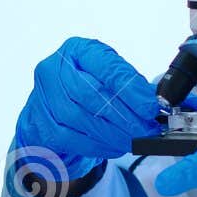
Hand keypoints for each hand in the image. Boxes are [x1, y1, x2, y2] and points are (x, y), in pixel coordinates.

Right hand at [12, 37, 161, 183]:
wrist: (52, 110)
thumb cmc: (85, 88)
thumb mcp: (107, 75)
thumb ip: (128, 83)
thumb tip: (154, 101)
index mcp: (76, 50)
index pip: (105, 67)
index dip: (130, 88)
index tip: (150, 106)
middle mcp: (54, 70)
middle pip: (91, 94)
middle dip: (124, 115)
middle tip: (146, 128)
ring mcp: (42, 98)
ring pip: (81, 119)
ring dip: (113, 133)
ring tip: (134, 139)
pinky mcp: (42, 126)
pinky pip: (73, 139)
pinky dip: (99, 145)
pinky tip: (115, 146)